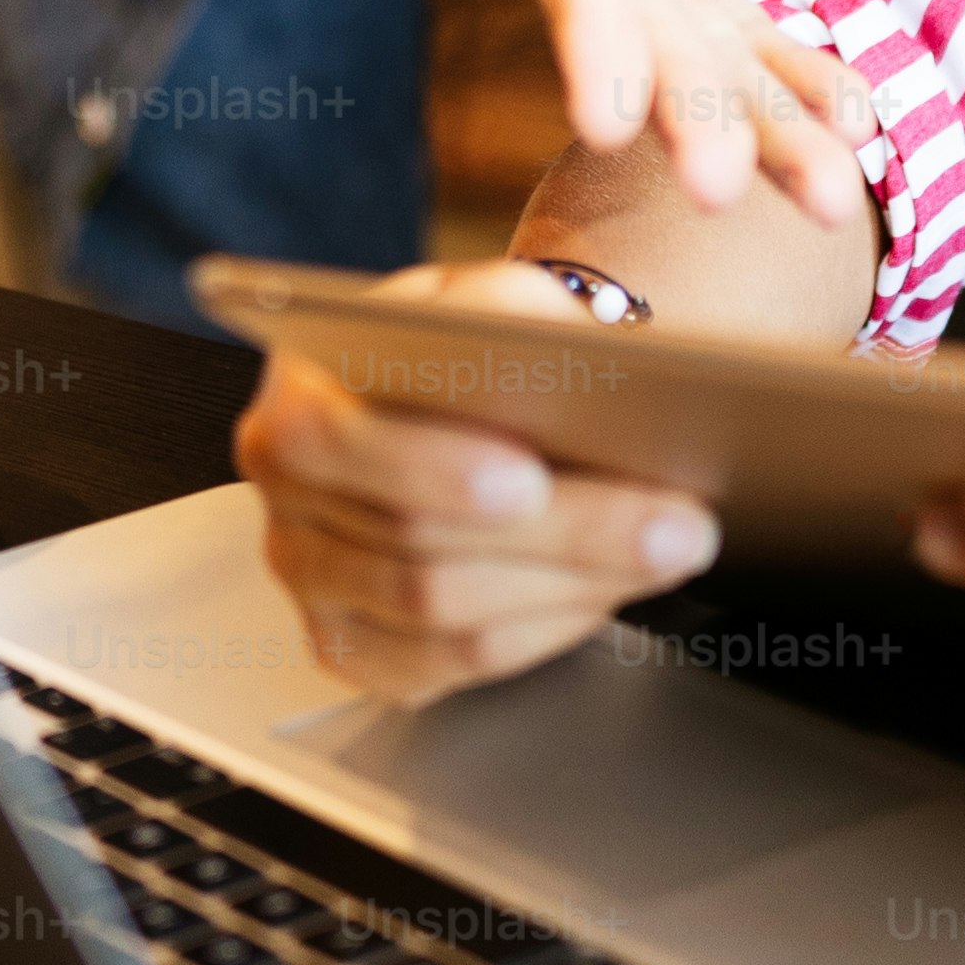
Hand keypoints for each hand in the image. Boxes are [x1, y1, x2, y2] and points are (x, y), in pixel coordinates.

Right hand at [236, 263, 724, 698]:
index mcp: (294, 397)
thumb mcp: (488, 301)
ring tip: (671, 546)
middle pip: (412, 540)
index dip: (426, 464)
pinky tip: (609, 587)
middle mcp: (288, 500)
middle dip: (561, 532)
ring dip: (573, 583)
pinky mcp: (356, 651)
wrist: (485, 402)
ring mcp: (313, 585)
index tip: (528, 478)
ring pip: (442, 612)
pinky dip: (546, 628)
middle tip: (676, 521)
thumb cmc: (481, 351)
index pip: (331, 441)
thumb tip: (541, 352)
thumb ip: (501, 311)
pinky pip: (453, 663)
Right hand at [364, 0, 869, 223]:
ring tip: (837, 201)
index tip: (603, 111)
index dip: (584, 22)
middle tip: (726, 190)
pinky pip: (741, 40)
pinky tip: (864, 142)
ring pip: (698, 58)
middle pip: (633, 28)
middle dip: (681, 109)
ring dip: (764, 128)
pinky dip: (795, 88)